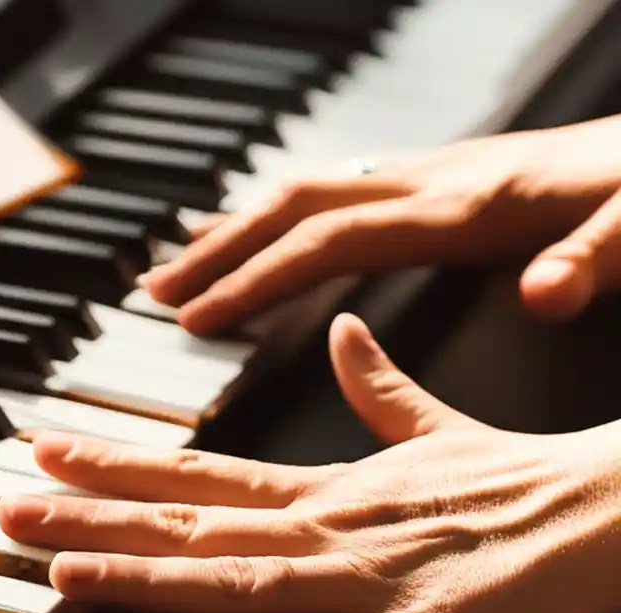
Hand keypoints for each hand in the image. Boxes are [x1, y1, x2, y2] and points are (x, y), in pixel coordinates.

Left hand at [0, 314, 620, 612]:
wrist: (611, 506)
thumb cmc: (520, 478)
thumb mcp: (431, 427)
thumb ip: (374, 387)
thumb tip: (342, 332)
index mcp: (324, 489)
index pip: (198, 474)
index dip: (115, 466)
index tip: (45, 450)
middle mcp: (326, 529)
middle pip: (189, 525)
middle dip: (92, 523)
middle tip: (9, 513)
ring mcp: (367, 582)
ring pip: (236, 580)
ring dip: (148, 579)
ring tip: (65, 577)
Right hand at [141, 115, 620, 333]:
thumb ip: (591, 259)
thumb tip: (546, 297)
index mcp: (461, 206)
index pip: (327, 242)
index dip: (256, 279)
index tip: (197, 318)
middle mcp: (428, 182)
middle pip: (293, 208)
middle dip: (218, 251)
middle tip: (154, 293)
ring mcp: (429, 175)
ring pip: (304, 192)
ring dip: (236, 226)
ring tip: (180, 261)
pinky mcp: (439, 179)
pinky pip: (334, 191)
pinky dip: (281, 214)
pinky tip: (265, 228)